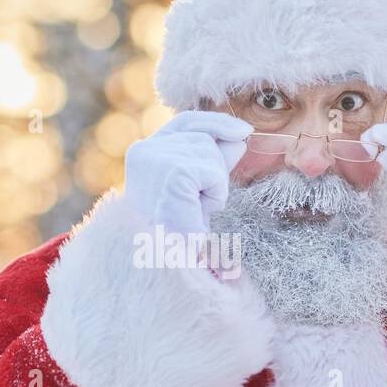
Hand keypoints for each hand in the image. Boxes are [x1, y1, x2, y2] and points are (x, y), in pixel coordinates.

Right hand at [124, 111, 251, 235]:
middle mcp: (144, 149)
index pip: (185, 122)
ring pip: (212, 154)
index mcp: (142, 152)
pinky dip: (215, 194)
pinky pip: (214, 173)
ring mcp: (157, 158)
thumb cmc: (172, 233)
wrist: (161, 263)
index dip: (216, 124)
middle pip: (203, 137)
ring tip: (192, 209)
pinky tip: (197, 212)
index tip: (244, 131)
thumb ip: (212, 161)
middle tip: (197, 202)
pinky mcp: (175, 172)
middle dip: (215, 167)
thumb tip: (240, 138)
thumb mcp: (194, 190)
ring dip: (214, 185)